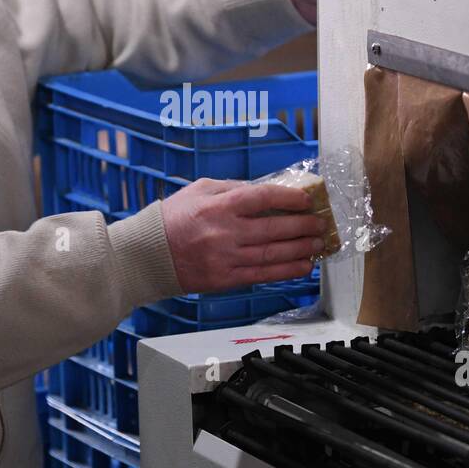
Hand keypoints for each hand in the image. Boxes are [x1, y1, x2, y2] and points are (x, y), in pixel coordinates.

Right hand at [160, 178, 325, 292]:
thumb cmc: (173, 219)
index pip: (263, 198)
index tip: (306, 199)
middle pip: (274, 228)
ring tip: (317, 244)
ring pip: (273, 254)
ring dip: (300, 249)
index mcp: (218, 206)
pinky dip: (286, 271)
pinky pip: (263, 276)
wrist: (148, 255)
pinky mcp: (225, 279)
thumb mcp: (199, 190)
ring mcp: (226, 258)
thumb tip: (265, 189)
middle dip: (302, 225)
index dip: (289, 198)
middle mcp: (225, 232)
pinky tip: (302, 266)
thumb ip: (232, 187)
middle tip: (320, 223)